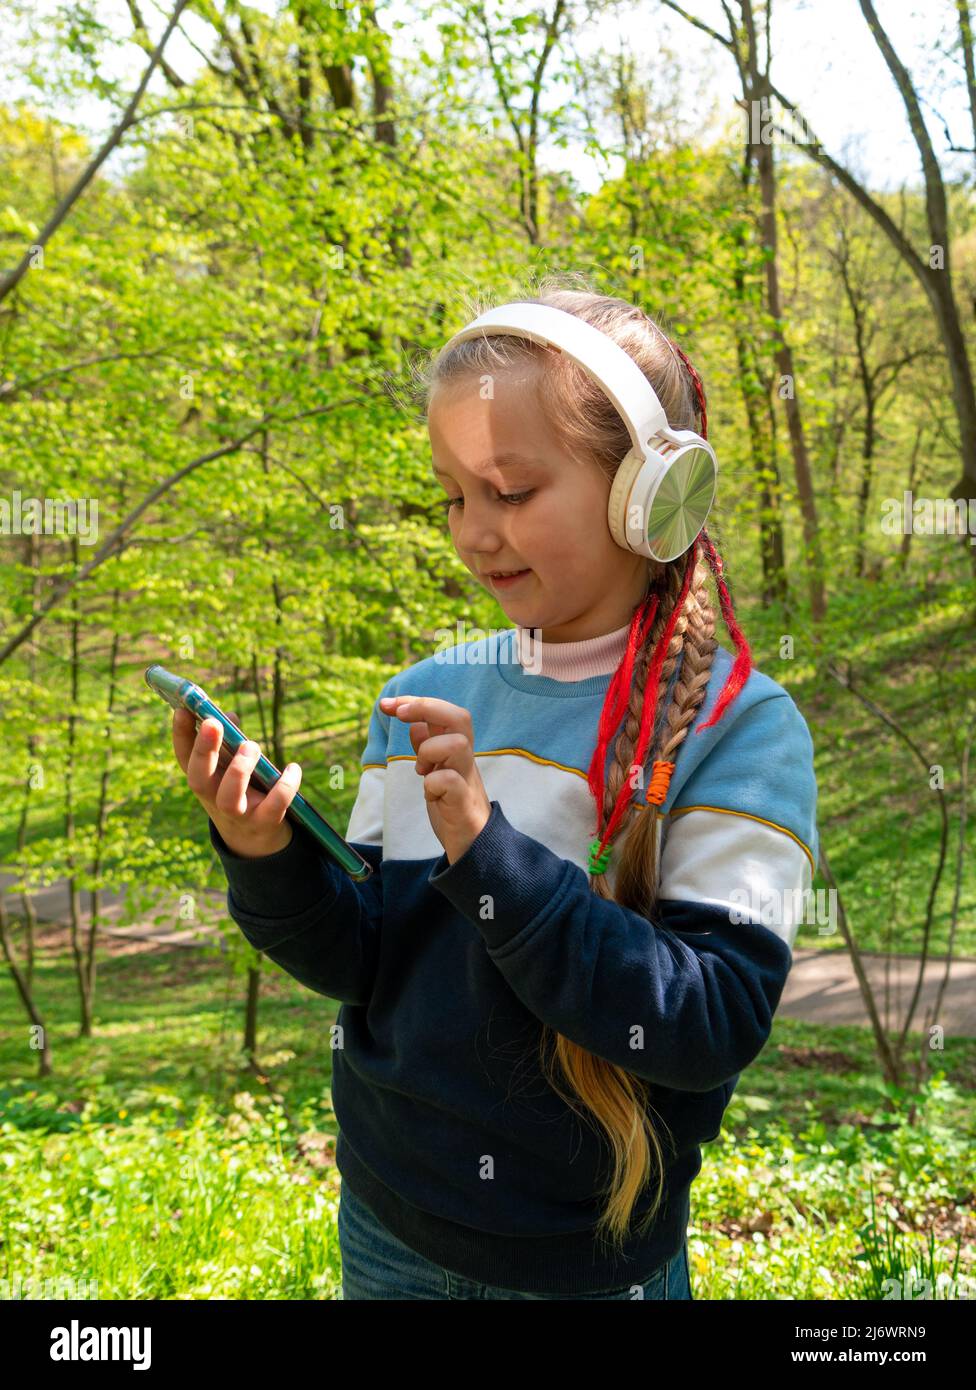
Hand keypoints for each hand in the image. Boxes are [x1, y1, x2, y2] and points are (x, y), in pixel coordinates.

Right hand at [172, 706, 300, 858]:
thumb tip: (230, 717)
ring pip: (229, 798)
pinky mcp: (264, 823)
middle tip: (212, 722)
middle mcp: (214, 799)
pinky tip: (293, 768)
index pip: (184, 759)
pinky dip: (286, 785)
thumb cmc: (242, 789)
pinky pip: (275, 805)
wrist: (255, 838)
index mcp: (204, 780)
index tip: (183, 710)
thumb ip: (229, 742)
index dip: (181, 735)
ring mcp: (238, 814)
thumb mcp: (229, 768)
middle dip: (204, 750)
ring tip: (251, 745)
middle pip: (199, 780)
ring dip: (239, 770)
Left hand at [379, 695, 491, 862]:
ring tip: (421, 769)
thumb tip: (413, 723)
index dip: (416, 701)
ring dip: (429, 750)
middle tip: (399, 714)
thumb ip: (427, 746)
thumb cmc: (452, 804)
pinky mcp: (464, 803)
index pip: (445, 711)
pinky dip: (432, 784)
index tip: (387, 704)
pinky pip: (450, 781)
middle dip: (426, 707)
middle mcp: (466, 759)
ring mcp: (467, 779)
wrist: (472, 843)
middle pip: (460, 717)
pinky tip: (429, 794)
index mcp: (458, 749)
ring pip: (458, 744)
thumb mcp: (435, 770)